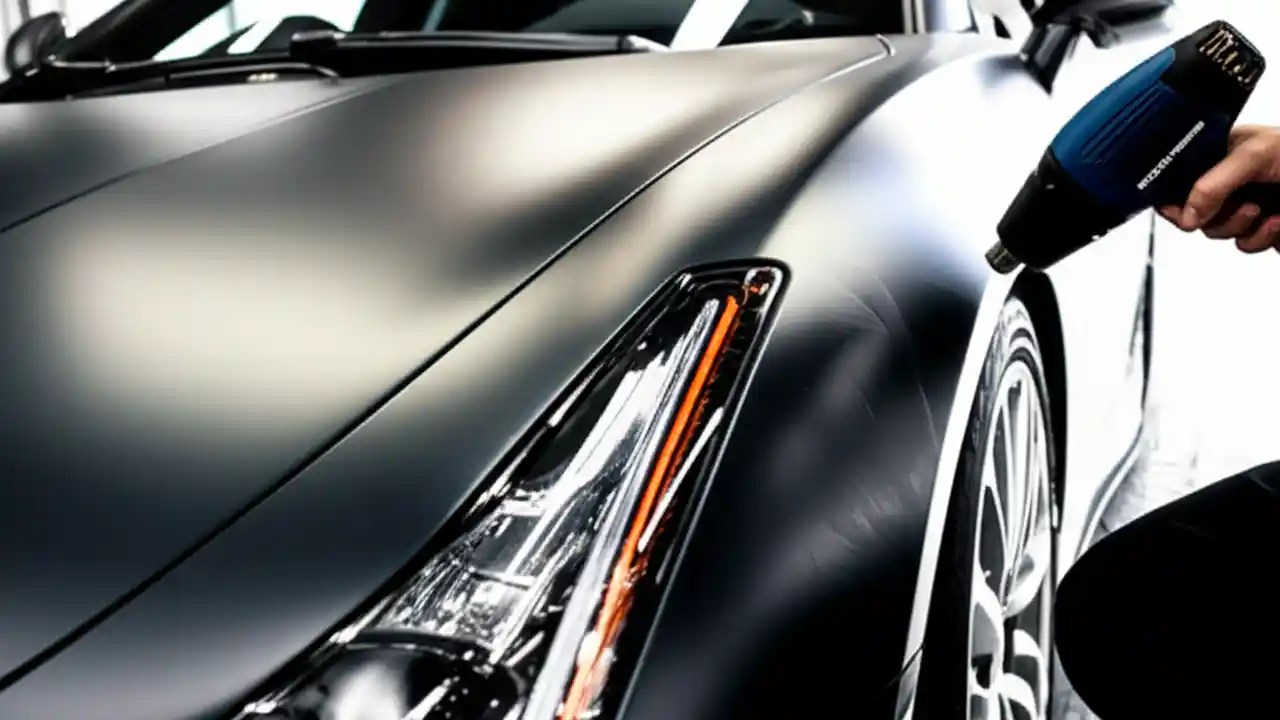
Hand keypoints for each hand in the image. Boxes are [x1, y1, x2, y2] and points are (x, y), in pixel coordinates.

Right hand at [1158, 124, 1279, 252]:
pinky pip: (1245, 244)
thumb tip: (1186, 213)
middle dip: (1216, 215)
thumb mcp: (1254, 156)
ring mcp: (1246, 206)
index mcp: (1222, 153)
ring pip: (1218, 232)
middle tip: (1239, 205)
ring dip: (1240, 227)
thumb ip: (1213, 183)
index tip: (1179, 210)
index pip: (1180, 178)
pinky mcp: (1263, 229)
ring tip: (1261, 212)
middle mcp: (1230, 181)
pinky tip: (1277, 223)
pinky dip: (1261, 238)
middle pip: (1194, 213)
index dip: (1174, 197)